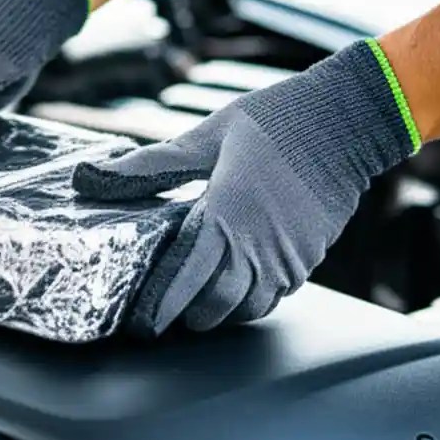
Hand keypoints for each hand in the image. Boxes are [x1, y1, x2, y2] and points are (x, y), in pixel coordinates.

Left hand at [72, 40, 421, 334]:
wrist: (349, 119)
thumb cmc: (276, 121)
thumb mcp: (205, 137)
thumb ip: (149, 165)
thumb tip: (91, 176)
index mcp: (226, 216)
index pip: (185, 279)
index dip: (160, 306)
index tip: (140, 321)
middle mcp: (258, 246)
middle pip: (215, 306)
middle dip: (186, 316)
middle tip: (160, 316)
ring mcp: (287, 256)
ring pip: (247, 308)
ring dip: (218, 313)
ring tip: (192, 309)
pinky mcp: (307, 257)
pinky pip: (274, 295)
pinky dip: (249, 301)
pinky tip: (232, 289)